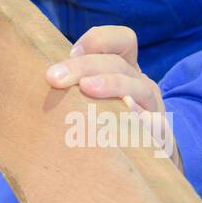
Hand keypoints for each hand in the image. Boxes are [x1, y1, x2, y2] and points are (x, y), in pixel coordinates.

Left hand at [44, 25, 182, 170]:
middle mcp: (141, 85)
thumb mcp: (94, 99)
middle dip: (84, 66)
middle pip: (118, 63)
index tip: (71, 52)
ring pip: (137, 88)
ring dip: (111, 84)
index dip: (98, 40)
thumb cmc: (108, 125)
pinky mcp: (160, 138)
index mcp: (125, 70)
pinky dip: (140, 119)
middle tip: (54, 77)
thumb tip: (41, 80)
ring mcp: (153, 110)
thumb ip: (74, 85)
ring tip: (87, 88)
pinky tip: (127, 118)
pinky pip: (155, 125)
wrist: (149, 163)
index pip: (122, 40)